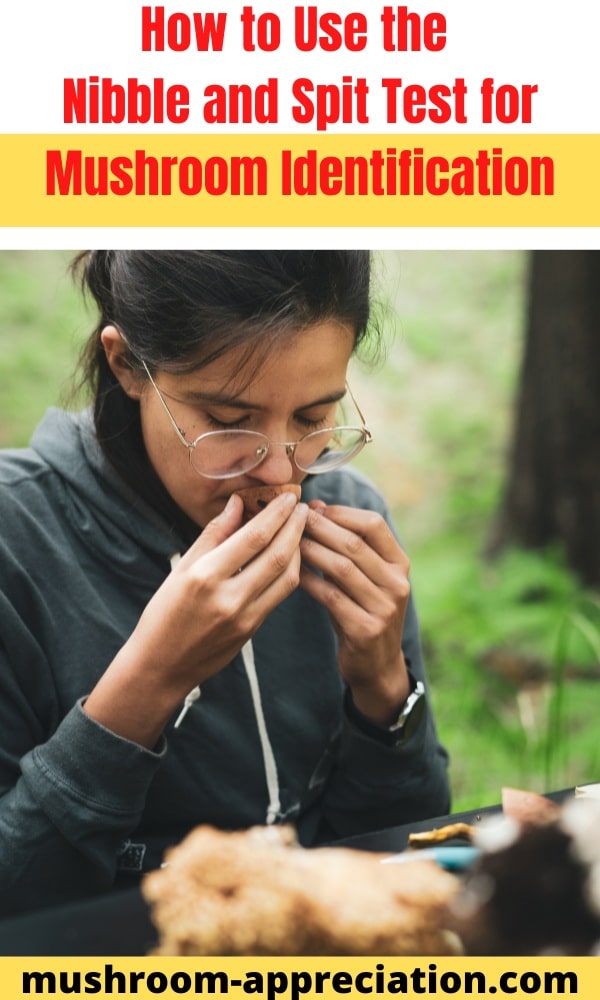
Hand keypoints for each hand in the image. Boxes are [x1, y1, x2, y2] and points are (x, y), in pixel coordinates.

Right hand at [84, 492, 307, 745]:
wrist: (161, 667)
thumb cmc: (164, 614)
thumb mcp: (181, 568)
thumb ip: (213, 534)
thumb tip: (237, 503)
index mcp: (205, 576)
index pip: (254, 536)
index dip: (276, 513)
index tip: (288, 496)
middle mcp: (229, 597)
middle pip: (277, 554)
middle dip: (295, 527)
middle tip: (302, 507)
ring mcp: (244, 616)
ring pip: (286, 576)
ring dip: (298, 549)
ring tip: (300, 529)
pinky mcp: (252, 630)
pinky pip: (280, 594)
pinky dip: (290, 572)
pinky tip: (289, 557)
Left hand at [299, 503, 410, 725]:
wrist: (377, 665)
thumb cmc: (364, 611)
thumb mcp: (367, 579)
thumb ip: (348, 548)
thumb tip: (318, 506)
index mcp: (400, 564)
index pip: (374, 524)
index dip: (341, 512)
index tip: (314, 508)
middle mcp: (397, 584)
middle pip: (355, 544)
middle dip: (320, 528)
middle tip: (294, 519)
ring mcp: (384, 608)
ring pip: (341, 568)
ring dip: (311, 551)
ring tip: (289, 542)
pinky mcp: (365, 629)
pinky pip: (331, 597)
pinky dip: (309, 581)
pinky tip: (293, 573)